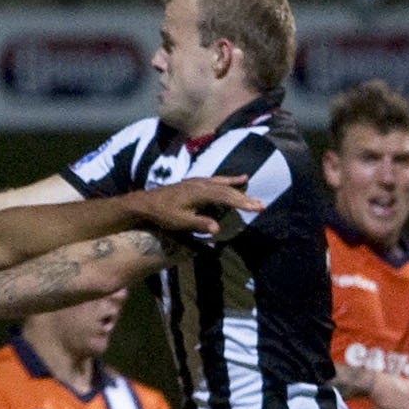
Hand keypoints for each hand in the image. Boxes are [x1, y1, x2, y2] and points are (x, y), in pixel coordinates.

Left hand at [127, 176, 261, 238]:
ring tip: (247, 180)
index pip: (226, 197)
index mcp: (200, 193)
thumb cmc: (163, 214)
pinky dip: (224, 179)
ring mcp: (197, 182)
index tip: (257, 208)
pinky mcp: (193, 183)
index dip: (243, 203)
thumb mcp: (180, 222)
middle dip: (244, 196)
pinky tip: (228, 180)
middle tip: (261, 204)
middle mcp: (201, 184)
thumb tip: (217, 229)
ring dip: (235, 184)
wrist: (147, 202)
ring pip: (220, 181)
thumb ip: (199, 224)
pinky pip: (213, 180)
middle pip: (226, 189)